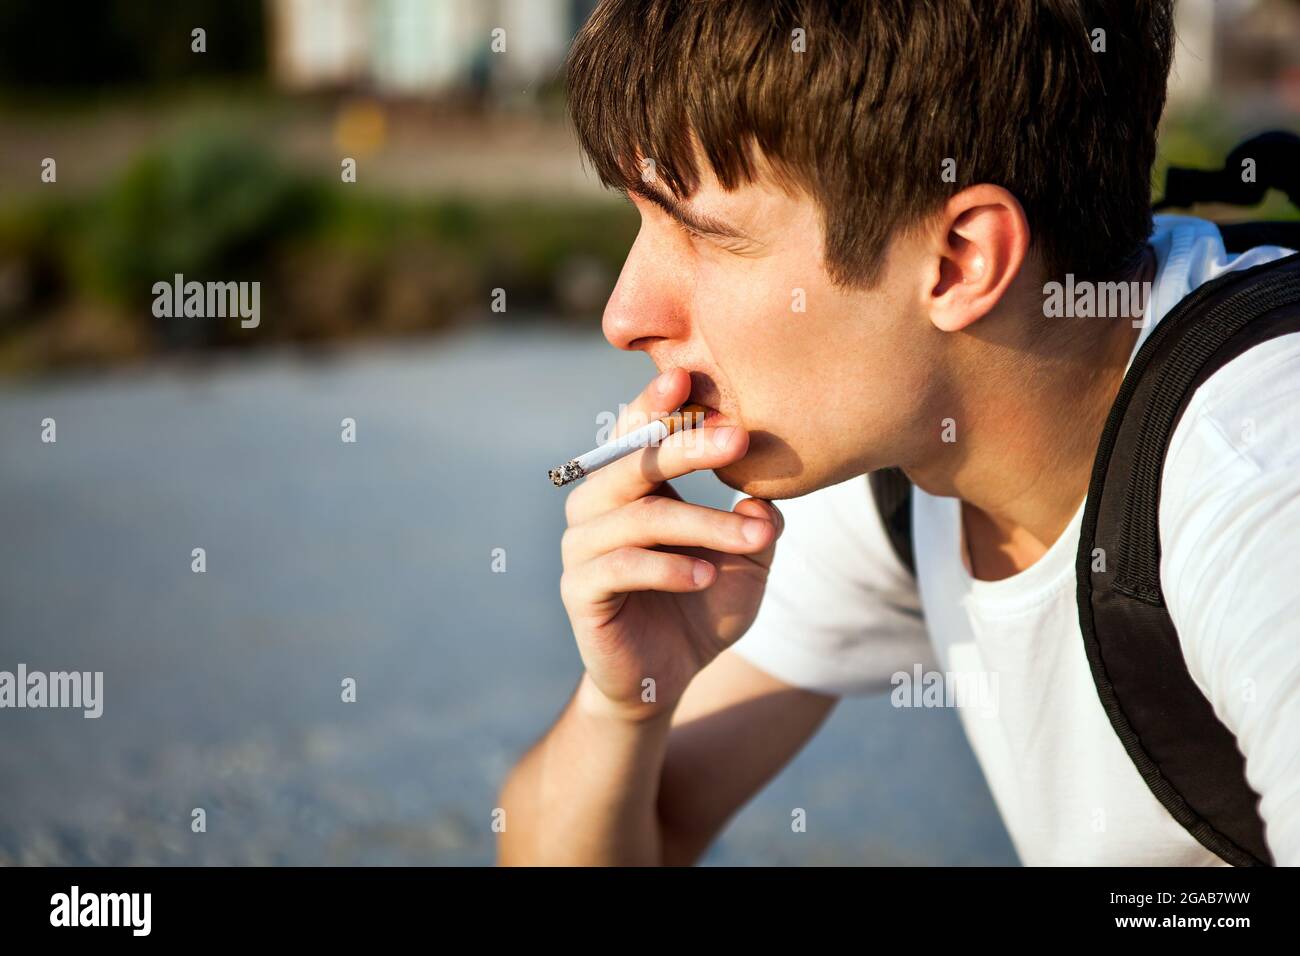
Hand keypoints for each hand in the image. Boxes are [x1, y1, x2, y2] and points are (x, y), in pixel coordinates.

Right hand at [559, 368, 783, 722]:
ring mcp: (582, 547)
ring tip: (754, 539)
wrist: (665, 677)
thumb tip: (762, 493)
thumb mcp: (746, 558)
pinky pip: (621, 568)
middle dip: (686, 445)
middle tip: (738, 440)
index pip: (639, 430)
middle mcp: (598, 505)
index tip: (691, 379)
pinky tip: (706, 575)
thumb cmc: (702, 604)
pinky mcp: (580, 591)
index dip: (658, 403)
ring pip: (641, 517)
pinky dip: (668, 568)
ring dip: (702, 524)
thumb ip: (757, 520)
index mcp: (631, 484)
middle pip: (634, 461)